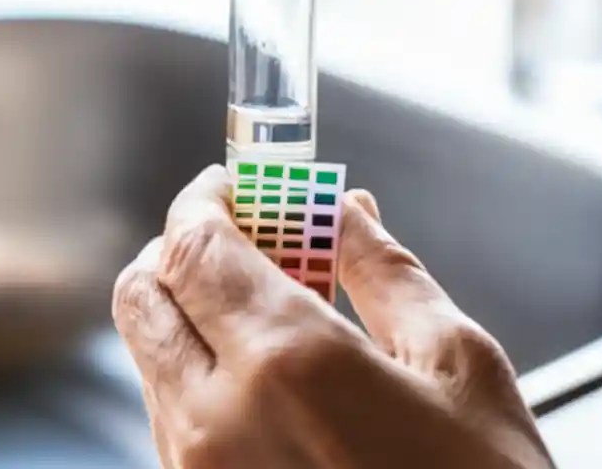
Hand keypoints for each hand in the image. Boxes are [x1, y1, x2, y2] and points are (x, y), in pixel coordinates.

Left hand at [112, 166, 551, 468]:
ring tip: (269, 311)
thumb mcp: (458, 364)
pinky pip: (167, 416)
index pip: (193, 243)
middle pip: (142, 292)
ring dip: (188, 311)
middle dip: (182, 249)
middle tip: (244, 240)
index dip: (206, 198)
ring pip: (147, 355)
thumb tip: (344, 207)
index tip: (235, 184)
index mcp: (289, 362)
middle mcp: (217, 417)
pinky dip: (196, 372)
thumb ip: (385, 270)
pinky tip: (266, 379)